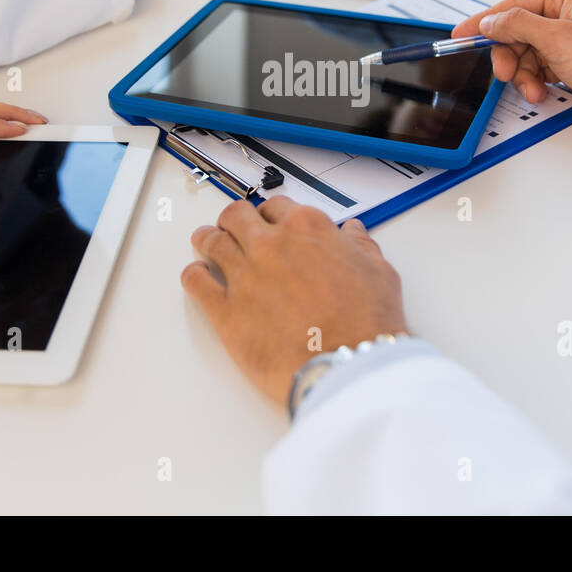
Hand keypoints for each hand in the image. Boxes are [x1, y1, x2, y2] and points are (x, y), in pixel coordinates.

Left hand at [181, 197, 405, 406]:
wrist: (349, 365)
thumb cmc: (367, 323)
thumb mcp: (379, 273)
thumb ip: (361, 247)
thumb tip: (353, 235)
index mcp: (307, 228)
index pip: (276, 206)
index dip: (270, 214)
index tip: (268, 222)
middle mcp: (271, 244)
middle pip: (237, 216)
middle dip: (233, 220)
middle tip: (232, 228)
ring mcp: (244, 275)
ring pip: (212, 242)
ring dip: (207, 239)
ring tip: (205, 242)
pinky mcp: (225, 310)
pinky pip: (196, 282)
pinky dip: (193, 276)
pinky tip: (196, 277)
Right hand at [452, 0, 571, 135]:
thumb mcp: (557, 39)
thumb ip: (517, 25)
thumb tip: (491, 21)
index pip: (515, 5)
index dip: (485, 21)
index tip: (461, 34)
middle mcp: (570, 15)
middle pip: (518, 32)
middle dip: (509, 55)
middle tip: (503, 73)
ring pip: (528, 54)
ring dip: (524, 74)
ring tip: (531, 89)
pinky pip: (541, 69)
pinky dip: (536, 82)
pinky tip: (542, 92)